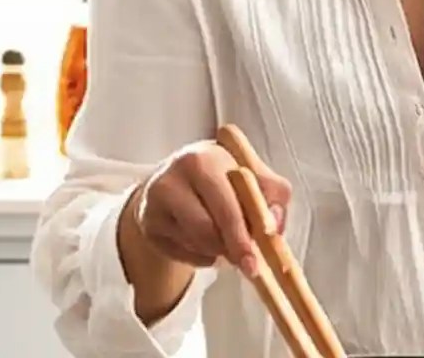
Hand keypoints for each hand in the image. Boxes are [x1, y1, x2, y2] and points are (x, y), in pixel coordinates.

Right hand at [128, 138, 292, 276]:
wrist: (176, 180)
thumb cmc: (220, 177)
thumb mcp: (251, 173)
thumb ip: (273, 193)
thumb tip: (274, 225)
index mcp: (206, 157)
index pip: (230, 199)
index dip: (248, 227)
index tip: (261, 248)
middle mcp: (175, 175)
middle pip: (208, 226)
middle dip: (235, 248)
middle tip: (251, 266)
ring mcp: (156, 200)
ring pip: (197, 243)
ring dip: (219, 250)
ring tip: (228, 240)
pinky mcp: (148, 224)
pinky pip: (183, 253)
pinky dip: (202, 256)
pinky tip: (206, 241)